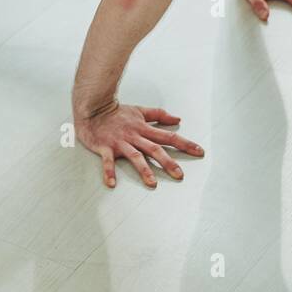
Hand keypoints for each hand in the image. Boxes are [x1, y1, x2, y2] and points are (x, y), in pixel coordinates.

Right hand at [75, 103, 203, 188]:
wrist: (93, 107)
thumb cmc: (116, 112)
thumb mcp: (139, 110)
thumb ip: (158, 115)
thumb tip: (177, 119)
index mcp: (143, 129)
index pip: (168, 137)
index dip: (184, 144)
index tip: (199, 152)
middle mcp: (134, 136)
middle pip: (154, 149)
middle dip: (168, 162)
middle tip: (180, 175)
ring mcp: (119, 142)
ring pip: (134, 156)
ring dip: (144, 169)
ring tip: (153, 183)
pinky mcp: (105, 147)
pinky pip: (107, 161)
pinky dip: (109, 172)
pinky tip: (111, 184)